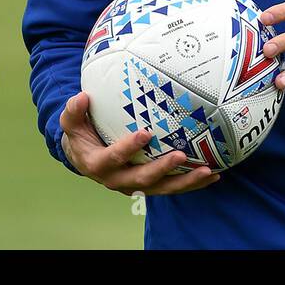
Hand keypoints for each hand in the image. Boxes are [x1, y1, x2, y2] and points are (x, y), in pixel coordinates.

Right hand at [57, 92, 221, 195]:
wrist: (84, 157)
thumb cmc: (81, 135)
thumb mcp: (71, 123)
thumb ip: (74, 111)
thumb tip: (82, 96)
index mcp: (98, 164)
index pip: (113, 158)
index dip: (128, 148)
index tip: (145, 133)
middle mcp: (117, 180)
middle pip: (142, 179)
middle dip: (162, 169)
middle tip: (180, 156)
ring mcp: (135, 185)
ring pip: (162, 188)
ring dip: (185, 182)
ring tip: (207, 172)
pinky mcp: (149, 186)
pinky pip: (172, 187)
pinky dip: (192, 183)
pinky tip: (213, 175)